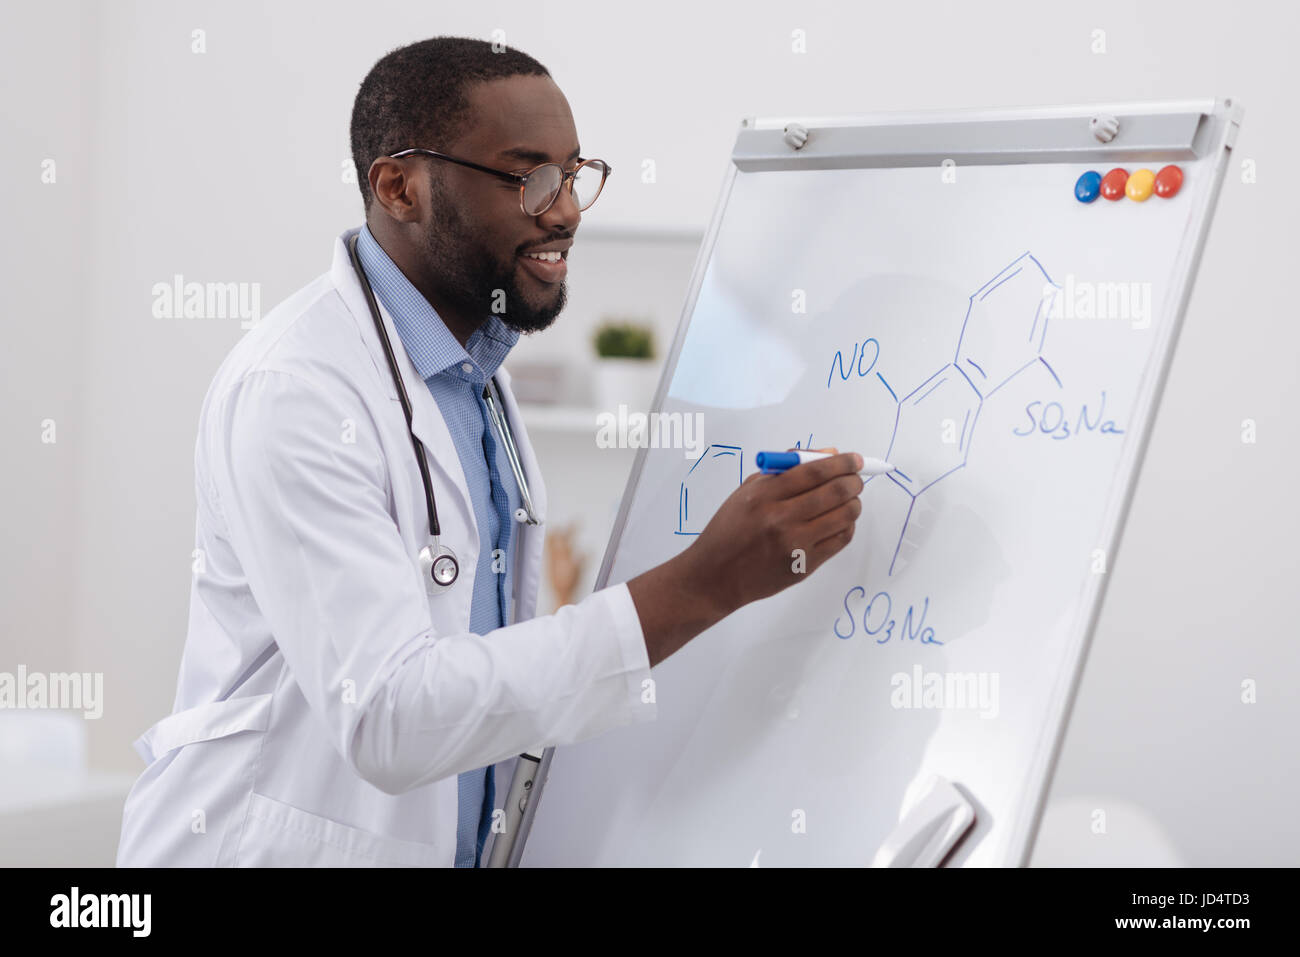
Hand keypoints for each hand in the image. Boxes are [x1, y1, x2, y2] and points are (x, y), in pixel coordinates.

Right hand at [679, 447, 863, 617]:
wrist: (716, 575)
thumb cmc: (730, 530)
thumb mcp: (748, 491)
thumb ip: (786, 470)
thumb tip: (829, 455)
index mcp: (764, 495)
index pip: (814, 471)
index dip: (842, 462)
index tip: (855, 459)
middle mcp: (780, 519)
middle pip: (835, 492)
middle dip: (854, 481)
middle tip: (856, 479)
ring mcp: (795, 545)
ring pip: (845, 516)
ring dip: (854, 503)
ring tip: (849, 500)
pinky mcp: (804, 566)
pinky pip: (841, 540)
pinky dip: (847, 525)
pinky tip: (839, 521)